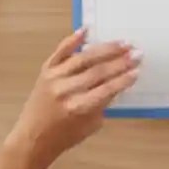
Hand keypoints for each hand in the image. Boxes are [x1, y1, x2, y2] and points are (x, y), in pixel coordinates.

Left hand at [5, 28, 141, 167]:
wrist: (31, 139)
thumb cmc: (64, 137)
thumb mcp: (90, 125)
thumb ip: (103, 103)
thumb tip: (117, 82)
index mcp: (78, 107)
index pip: (107, 89)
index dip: (124, 79)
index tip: (137, 70)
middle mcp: (66, 89)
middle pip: (98, 71)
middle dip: (120, 61)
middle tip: (136, 53)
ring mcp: (54, 78)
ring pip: (84, 58)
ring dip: (105, 49)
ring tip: (122, 43)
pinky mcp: (45, 71)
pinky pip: (60, 52)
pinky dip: (72, 40)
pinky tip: (86, 30)